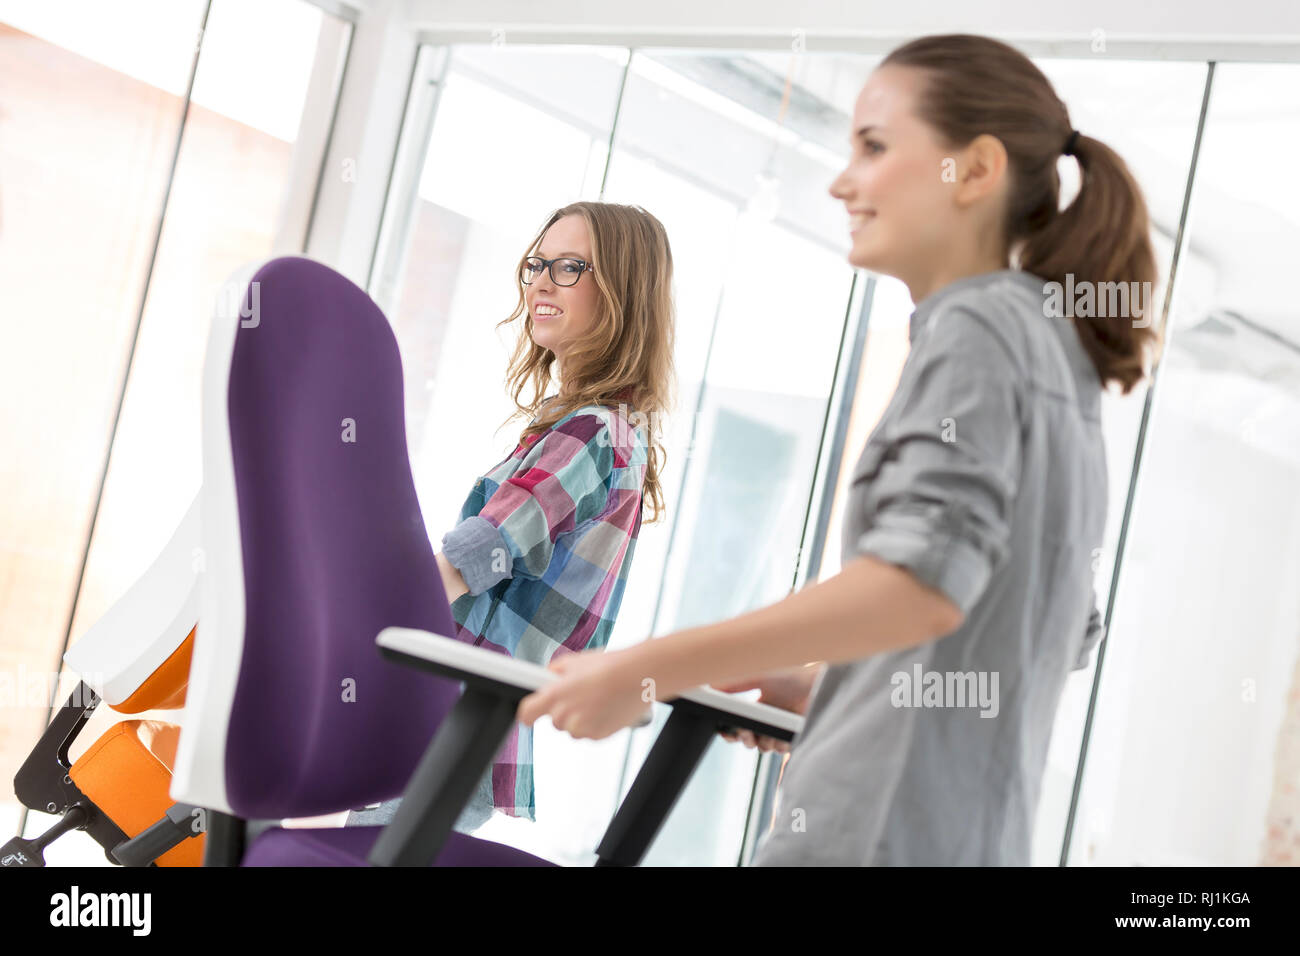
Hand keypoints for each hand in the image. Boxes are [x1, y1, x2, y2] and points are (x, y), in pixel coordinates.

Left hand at [517, 648, 652, 739]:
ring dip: (580, 719)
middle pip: (554, 721)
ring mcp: (582, 728)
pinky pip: (589, 733)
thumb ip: (554, 672)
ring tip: (597, 699)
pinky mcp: (598, 736)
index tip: (533, 713)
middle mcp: (565, 715)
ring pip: (572, 729)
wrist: (638, 677)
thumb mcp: (575, 661)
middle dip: (564, 710)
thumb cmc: (608, 666)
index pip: (527, 714)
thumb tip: (547, 678)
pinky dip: (595, 724)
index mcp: (555, 695)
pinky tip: (606, 707)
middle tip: (581, 694)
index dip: (529, 714)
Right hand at [712, 663, 822, 752]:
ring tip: (770, 729)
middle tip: (746, 733)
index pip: (736, 724)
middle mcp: (769, 719)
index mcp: (758, 706)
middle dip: (744, 739)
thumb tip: (710, 687)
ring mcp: (782, 729)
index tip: (726, 732)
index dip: (729, 731)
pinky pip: (779, 750)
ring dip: (763, 740)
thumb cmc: (792, 675)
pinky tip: (783, 732)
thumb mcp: (758, 676)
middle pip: (748, 740)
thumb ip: (734, 683)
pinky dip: (778, 743)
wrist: (819, 683)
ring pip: (763, 747)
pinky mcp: (794, 737)